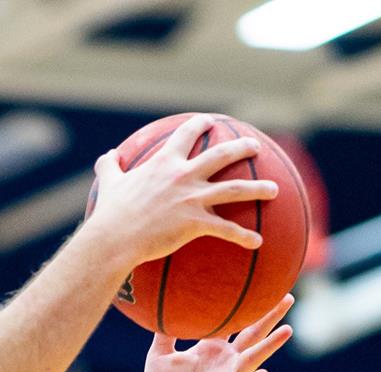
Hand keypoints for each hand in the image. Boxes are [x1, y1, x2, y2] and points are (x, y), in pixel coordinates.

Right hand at [88, 116, 278, 268]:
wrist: (114, 239)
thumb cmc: (110, 215)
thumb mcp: (109, 186)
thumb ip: (110, 168)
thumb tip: (106, 157)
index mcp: (164, 163)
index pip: (187, 134)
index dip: (200, 125)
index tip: (211, 121)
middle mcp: (184, 175)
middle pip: (222, 155)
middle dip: (242, 149)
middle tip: (256, 147)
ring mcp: (192, 198)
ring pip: (234, 190)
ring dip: (257, 189)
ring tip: (274, 190)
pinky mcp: (195, 223)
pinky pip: (226, 230)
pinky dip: (243, 236)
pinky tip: (258, 242)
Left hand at [140, 295, 292, 371]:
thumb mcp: (159, 355)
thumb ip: (164, 331)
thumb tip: (161, 304)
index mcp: (211, 348)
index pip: (234, 321)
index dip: (247, 305)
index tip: (261, 284)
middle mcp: (225, 361)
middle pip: (252, 334)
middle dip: (269, 317)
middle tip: (288, 297)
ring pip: (252, 358)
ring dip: (270, 346)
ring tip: (288, 330)